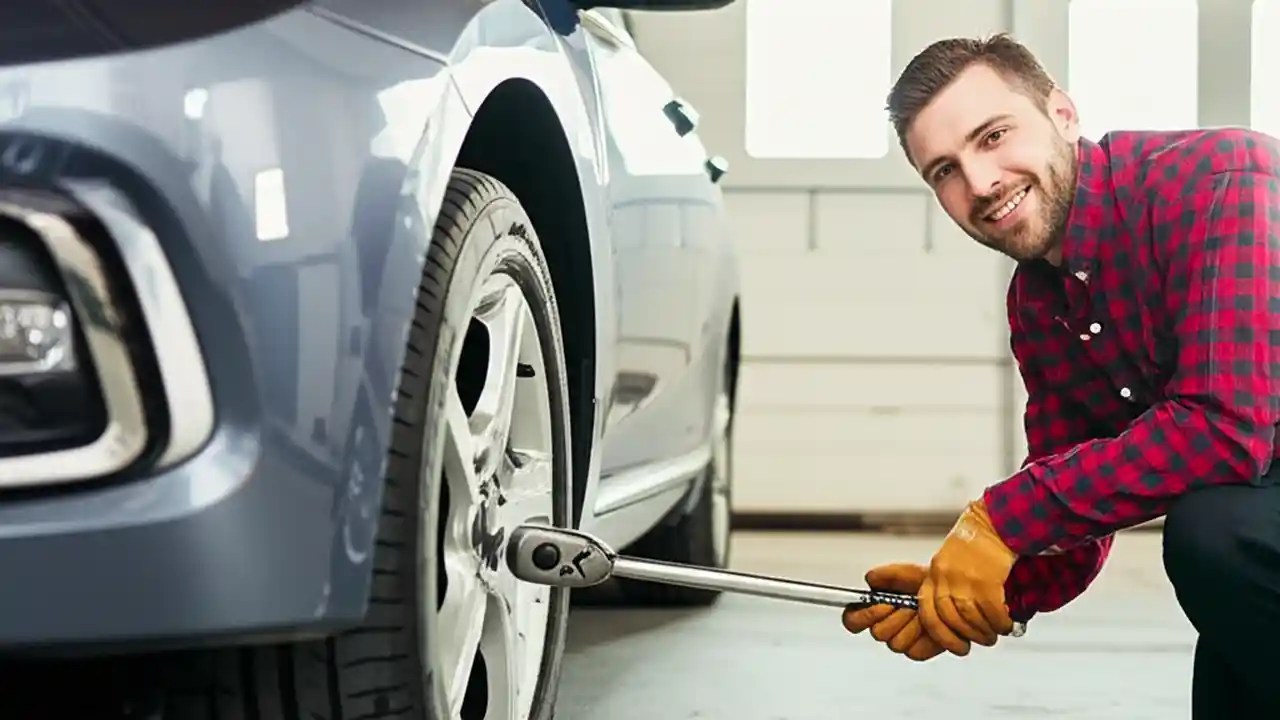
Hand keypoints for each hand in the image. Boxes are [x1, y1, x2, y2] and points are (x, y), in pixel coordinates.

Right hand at [841, 563, 945, 661]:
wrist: (954, 594)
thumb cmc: (930, 583)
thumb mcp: (907, 573)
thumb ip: (886, 575)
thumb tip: (870, 579)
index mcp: (875, 608)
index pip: (853, 620)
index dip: (863, 616)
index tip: (881, 604)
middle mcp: (885, 627)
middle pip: (877, 633)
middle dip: (895, 616)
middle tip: (908, 603)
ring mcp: (901, 641)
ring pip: (895, 643)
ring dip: (911, 625)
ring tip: (922, 611)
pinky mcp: (918, 651)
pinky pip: (913, 651)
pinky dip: (924, 636)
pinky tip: (931, 624)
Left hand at [918, 499, 1017, 655]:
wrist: (995, 522)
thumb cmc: (976, 545)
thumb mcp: (952, 563)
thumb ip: (950, 587)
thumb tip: (959, 622)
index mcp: (935, 573)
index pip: (927, 612)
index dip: (941, 634)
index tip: (957, 646)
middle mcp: (945, 577)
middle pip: (950, 619)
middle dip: (967, 636)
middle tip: (982, 641)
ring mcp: (964, 578)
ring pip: (970, 618)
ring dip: (985, 632)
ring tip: (994, 635)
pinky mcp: (986, 578)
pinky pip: (991, 611)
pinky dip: (999, 622)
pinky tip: (1006, 624)